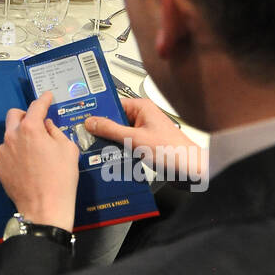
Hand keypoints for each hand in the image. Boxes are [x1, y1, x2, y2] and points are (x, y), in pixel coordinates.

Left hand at [0, 92, 78, 229]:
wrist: (45, 208)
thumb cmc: (61, 178)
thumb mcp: (68, 150)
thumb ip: (56, 132)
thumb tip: (47, 126)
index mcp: (31, 129)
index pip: (36, 106)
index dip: (43, 99)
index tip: (47, 96)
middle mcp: (12, 136)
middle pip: (13, 115)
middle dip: (25, 115)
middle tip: (36, 123)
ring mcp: (2, 152)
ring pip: (9, 135)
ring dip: (20, 137)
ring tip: (33, 151)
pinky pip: (6, 153)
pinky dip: (15, 153)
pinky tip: (26, 165)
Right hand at [85, 97, 202, 180]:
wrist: (192, 171)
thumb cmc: (172, 151)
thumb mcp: (135, 139)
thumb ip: (111, 129)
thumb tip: (91, 121)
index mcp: (142, 107)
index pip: (112, 104)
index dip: (97, 112)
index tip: (82, 119)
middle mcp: (143, 117)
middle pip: (114, 120)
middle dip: (102, 130)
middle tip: (85, 138)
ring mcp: (144, 131)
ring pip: (119, 134)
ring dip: (110, 143)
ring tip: (95, 150)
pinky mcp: (146, 145)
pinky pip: (126, 145)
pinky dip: (119, 151)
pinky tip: (110, 159)